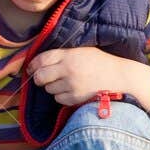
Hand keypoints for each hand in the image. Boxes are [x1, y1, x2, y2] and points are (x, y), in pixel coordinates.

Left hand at [28, 46, 149, 107]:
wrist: (119, 76)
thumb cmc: (100, 61)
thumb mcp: (82, 50)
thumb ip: (63, 54)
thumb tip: (40, 62)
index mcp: (69, 55)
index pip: (42, 59)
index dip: (32, 65)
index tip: (30, 68)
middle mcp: (68, 70)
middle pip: (40, 77)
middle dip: (38, 78)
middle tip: (42, 78)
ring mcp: (72, 85)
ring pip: (49, 89)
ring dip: (51, 87)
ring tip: (63, 83)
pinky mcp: (76, 98)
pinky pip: (58, 99)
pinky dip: (60, 96)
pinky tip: (70, 90)